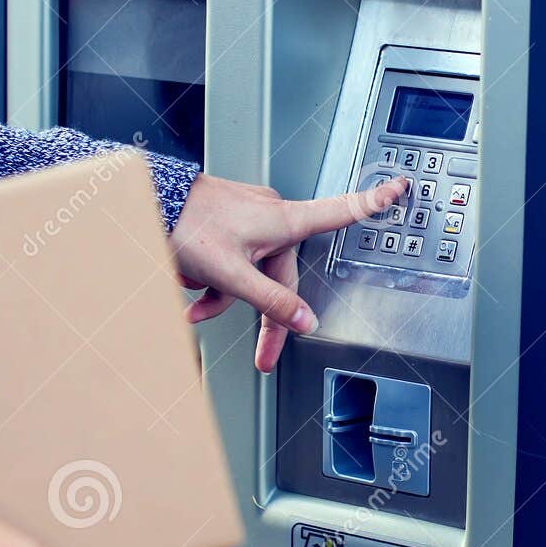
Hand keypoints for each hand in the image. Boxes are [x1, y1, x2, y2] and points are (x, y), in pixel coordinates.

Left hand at [170, 174, 408, 372]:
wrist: (147, 201)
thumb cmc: (187, 224)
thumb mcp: (232, 273)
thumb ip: (270, 300)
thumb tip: (304, 321)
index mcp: (283, 220)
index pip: (340, 212)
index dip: (372, 202)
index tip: (398, 188)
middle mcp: (271, 215)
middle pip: (283, 275)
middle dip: (263, 314)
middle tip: (262, 358)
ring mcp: (249, 217)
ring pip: (252, 272)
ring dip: (226, 294)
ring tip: (195, 300)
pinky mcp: (229, 221)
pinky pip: (233, 260)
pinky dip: (215, 279)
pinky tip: (189, 285)